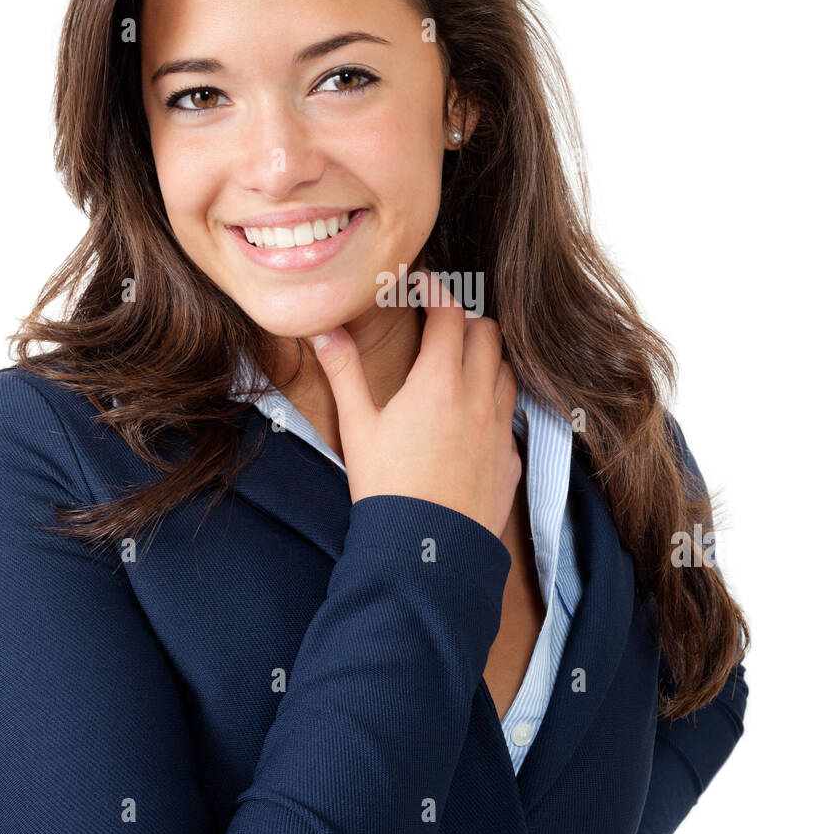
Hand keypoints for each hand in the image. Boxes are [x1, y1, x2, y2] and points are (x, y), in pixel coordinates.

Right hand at [310, 268, 521, 539]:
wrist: (425, 551)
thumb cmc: (386, 488)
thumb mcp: (357, 427)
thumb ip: (343, 372)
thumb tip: (323, 331)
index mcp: (438, 382)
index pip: (450, 313)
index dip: (437, 289)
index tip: (422, 283)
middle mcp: (478, 397)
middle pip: (487, 333)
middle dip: (465, 318)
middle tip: (439, 321)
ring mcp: (499, 428)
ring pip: (506, 370)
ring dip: (486, 358)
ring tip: (458, 365)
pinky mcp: (510, 458)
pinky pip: (509, 415)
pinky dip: (493, 403)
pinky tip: (470, 418)